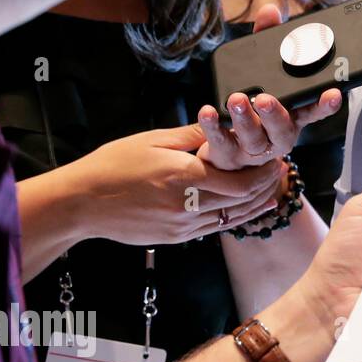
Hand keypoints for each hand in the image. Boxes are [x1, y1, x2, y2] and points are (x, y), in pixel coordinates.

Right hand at [67, 125, 283, 243]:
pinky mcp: (175, 238)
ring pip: (233, 218)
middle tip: (281, 170)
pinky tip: (247, 208)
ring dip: (256, 203)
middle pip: (243, 201)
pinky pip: (215, 228)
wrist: (80, 204)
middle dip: (267, 185)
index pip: (241, 182)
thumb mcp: (152, 141)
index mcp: (184, 176)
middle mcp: (187, 205)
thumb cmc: (111, 166)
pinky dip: (235, 217)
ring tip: (272, 188)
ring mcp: (182, 226)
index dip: (265, 172)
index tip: (276, 159)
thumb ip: (191, 135)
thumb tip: (222, 124)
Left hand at [195, 4, 342, 170]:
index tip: (333, 93)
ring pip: (254, 137)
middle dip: (275, 113)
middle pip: (283, 127)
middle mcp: (278, 135)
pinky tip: (209, 111)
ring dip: (246, 119)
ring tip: (237, 100)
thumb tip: (270, 11)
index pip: (314, 111)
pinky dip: (214, 126)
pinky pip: (222, 141)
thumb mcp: (265, 76)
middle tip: (266, 98)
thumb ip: (267, 44)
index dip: (326, 104)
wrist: (233, 155)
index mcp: (293, 117)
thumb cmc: (255, 112)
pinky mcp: (229, 153)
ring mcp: (254, 147)